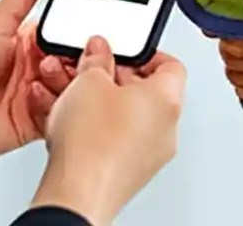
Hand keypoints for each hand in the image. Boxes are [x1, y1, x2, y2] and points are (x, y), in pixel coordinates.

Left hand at [0, 0, 75, 159]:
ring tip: (41, 77)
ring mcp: (38, 96)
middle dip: (75, 61)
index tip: (88, 34)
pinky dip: (54, 106)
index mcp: (30, 43)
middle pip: (76, 64)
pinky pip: (61, 114)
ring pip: (73, 89)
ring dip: (62, 83)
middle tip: (59, 57)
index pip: (68, 36)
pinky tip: (34, 97)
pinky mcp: (37, 122)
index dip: (79, 36)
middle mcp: (37, 69)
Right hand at [31, 36, 186, 225]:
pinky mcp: (130, 172)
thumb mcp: (89, 81)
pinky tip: (72, 124)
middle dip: (115, 78)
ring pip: (128, 116)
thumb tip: (99, 51)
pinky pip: (117, 139)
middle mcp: (166, 128)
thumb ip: (97, 58)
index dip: (144, 53)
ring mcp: (150, 154)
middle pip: (147, 90)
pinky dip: (97, 128)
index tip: (122, 51)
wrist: (78, 192)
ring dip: (101, 103)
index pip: (170, 64)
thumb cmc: (91, 143)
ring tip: (75, 97)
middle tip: (92, 72)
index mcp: (168, 99)